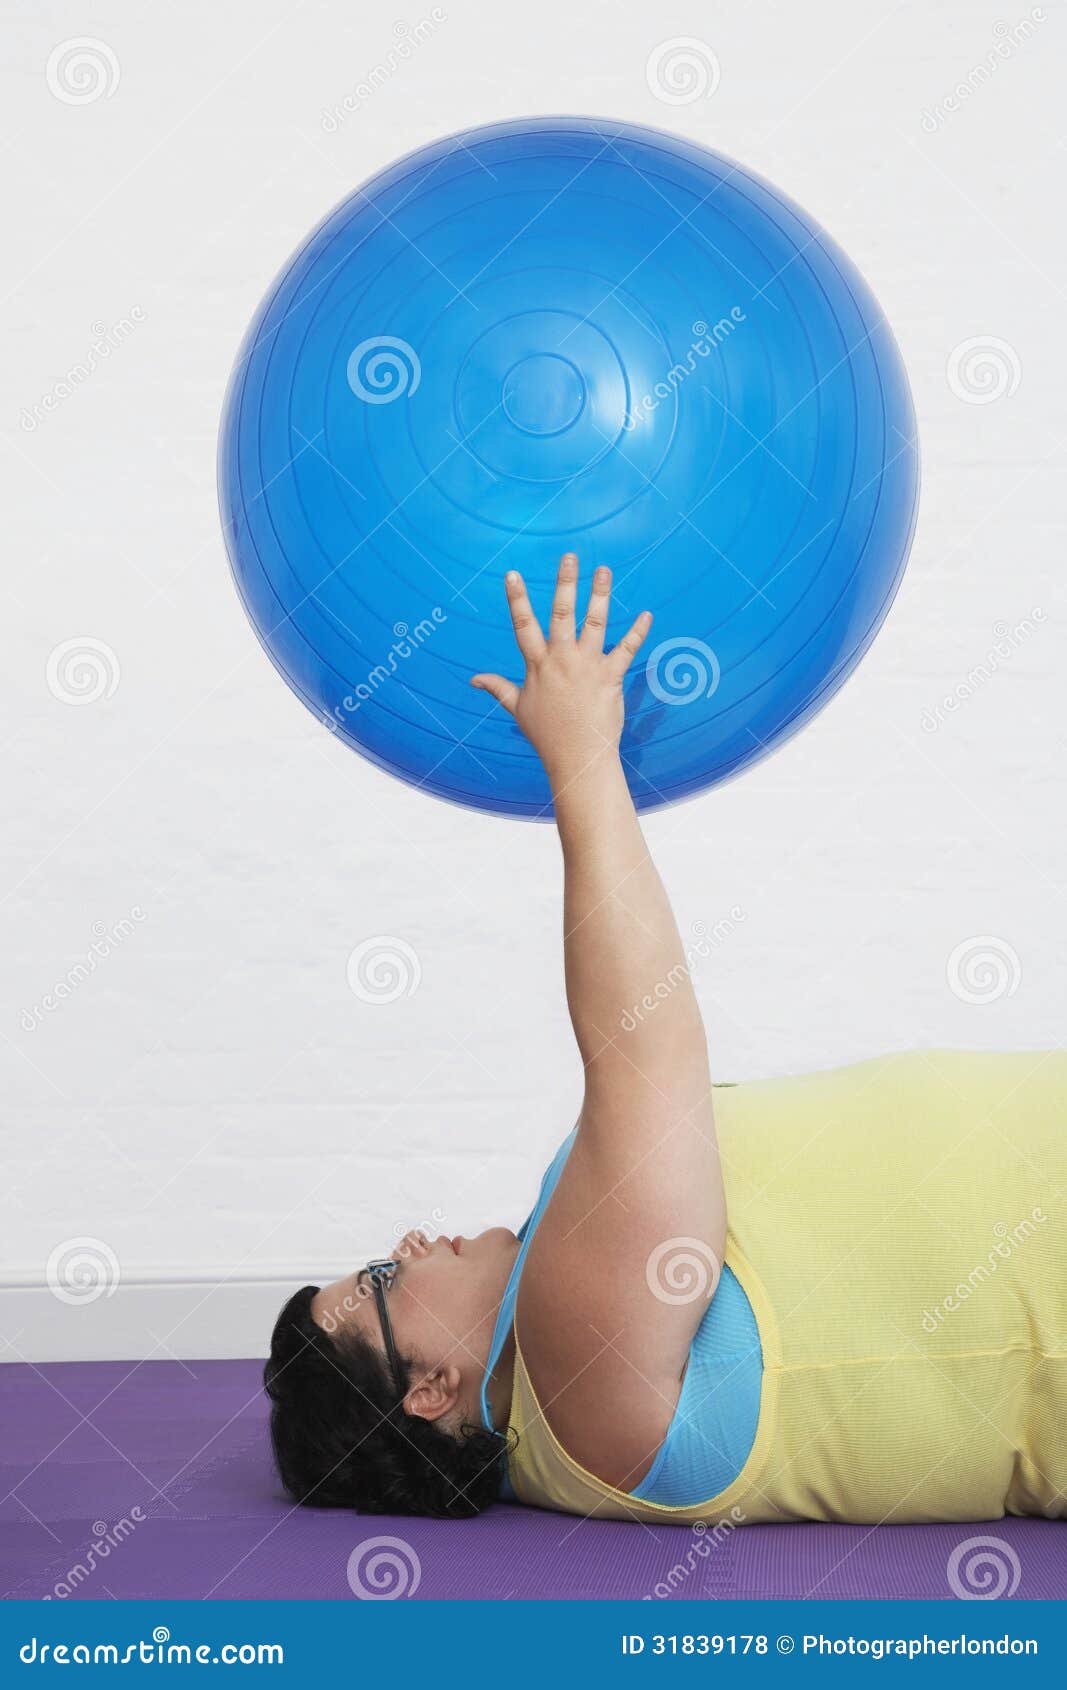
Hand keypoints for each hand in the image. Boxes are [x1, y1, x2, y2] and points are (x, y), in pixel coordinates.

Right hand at [470, 552, 651, 786]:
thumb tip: (474, 680)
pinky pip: (627, 649)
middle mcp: (562, 660)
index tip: (512, 574)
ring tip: (604, 570)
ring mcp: (587, 666)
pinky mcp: (611, 677)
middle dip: (565, 583)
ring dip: (601, 594)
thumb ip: (498, 688)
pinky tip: (647, 614)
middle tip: (569, 556)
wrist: (577, 758)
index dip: (517, 599)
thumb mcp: (518, 708)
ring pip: (595, 622)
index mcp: (538, 665)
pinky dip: (638, 632)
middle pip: (562, 613)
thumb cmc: (547, 735)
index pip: (523, 625)